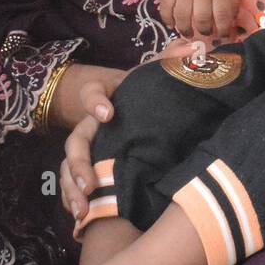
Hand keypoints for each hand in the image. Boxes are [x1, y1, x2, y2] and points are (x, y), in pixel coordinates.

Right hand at [58, 37, 198, 220]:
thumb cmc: (145, 91)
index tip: (109, 114)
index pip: (93, 93)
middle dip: (79, 164)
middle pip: (75, 141)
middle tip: (90, 184)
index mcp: (105, 97)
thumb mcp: (156, 73)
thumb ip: (173, 59)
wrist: (135, 107)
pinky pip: (73, 186)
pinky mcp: (88, 167)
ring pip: (69, 168)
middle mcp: (89, 123)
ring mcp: (86, 148)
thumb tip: (195, 47)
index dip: (96, 102)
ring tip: (84, 210)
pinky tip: (83, 218)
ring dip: (72, 190)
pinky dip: (74, 201)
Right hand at [158, 0, 239, 41]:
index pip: (221, 16)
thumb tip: (229, 25)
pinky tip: (172, 25)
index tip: (221, 36)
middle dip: (204, 31)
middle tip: (205, 33)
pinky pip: (165, 5)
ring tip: (188, 34)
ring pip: (182, 14)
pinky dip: (166, 18)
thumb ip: (233, 3)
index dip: (222, 30)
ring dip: (185, 29)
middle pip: (201, 18)